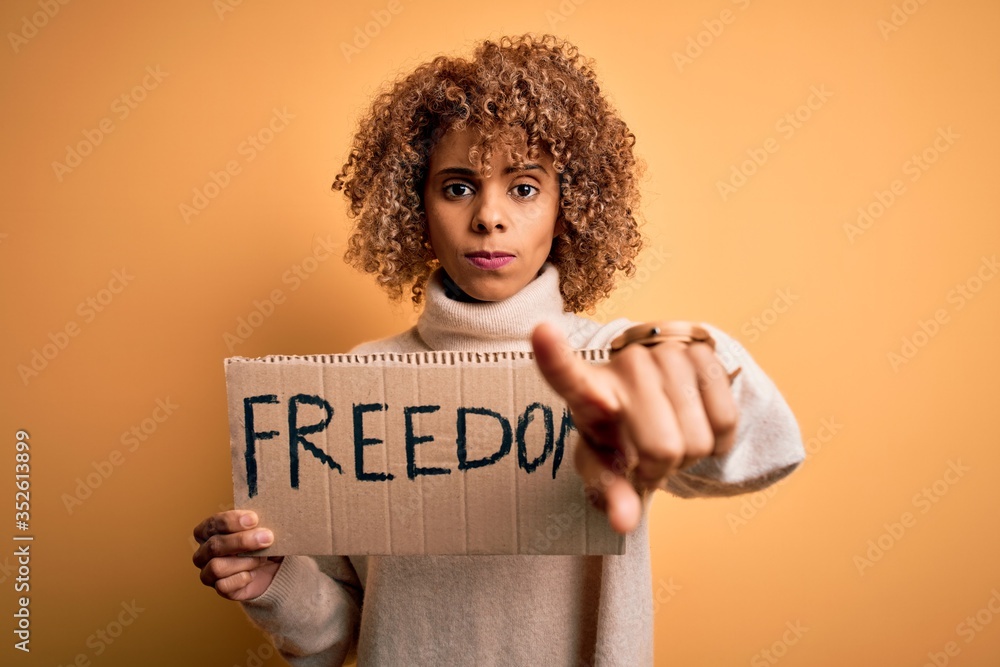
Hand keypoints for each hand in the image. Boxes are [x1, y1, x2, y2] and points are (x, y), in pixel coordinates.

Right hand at [192, 510, 282, 600]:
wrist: (274, 566)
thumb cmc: (263, 541)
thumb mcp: (262, 526)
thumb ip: (258, 520)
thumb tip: (264, 517)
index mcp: (208, 531)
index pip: (212, 524)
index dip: (231, 521)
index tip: (254, 519)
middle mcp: (204, 552)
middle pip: (215, 545)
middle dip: (242, 541)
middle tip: (267, 538)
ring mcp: (209, 572)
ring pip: (217, 567)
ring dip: (244, 562)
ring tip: (262, 558)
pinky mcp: (220, 589)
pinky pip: (223, 586)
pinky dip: (241, 579)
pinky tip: (253, 573)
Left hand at [531, 322, 738, 534]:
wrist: (653, 394)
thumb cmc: (616, 435)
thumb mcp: (603, 464)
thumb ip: (610, 493)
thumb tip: (625, 523)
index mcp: (585, 389)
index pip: (566, 373)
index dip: (554, 356)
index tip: (542, 331)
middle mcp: (625, 361)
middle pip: (662, 448)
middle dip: (662, 466)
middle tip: (647, 455)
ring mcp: (665, 350)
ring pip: (697, 439)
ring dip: (690, 453)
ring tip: (670, 434)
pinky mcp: (702, 348)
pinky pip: (726, 420)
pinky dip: (717, 439)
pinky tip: (697, 423)